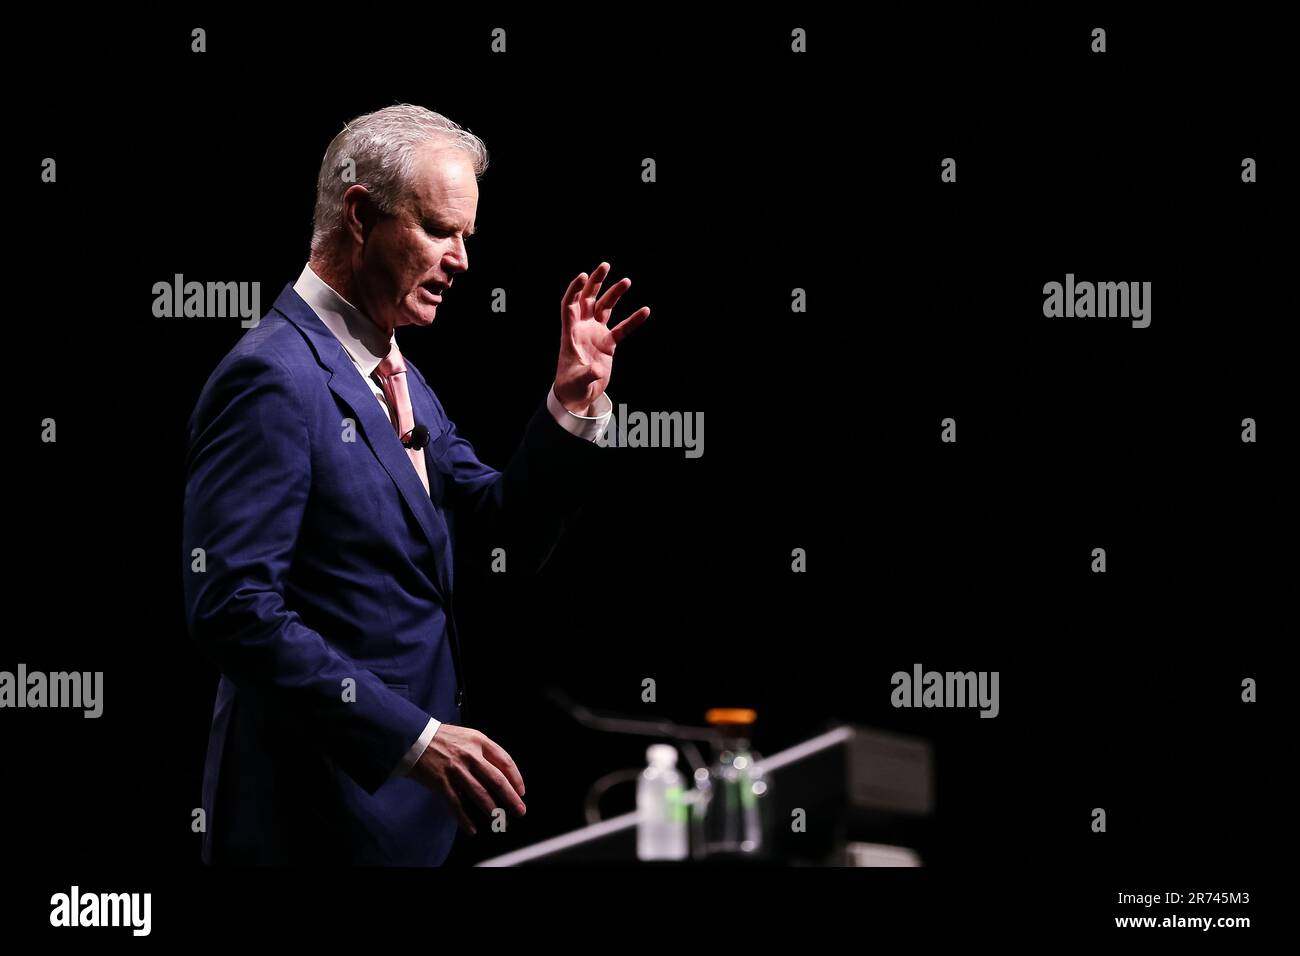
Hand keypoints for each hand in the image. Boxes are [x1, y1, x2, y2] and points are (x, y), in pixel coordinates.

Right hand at [408, 723, 526, 834]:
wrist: (413, 737)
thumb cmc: (441, 737)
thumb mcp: (467, 736)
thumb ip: (483, 751)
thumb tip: (499, 773)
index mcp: (479, 741)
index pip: (505, 761)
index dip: (516, 778)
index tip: (520, 791)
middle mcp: (470, 755)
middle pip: (497, 780)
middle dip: (511, 798)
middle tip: (519, 810)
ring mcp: (456, 769)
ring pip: (480, 794)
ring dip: (492, 809)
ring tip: (499, 820)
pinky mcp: (441, 782)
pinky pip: (457, 805)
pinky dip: (464, 819)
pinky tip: (471, 828)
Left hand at [554, 262, 651, 414]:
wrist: (578, 395)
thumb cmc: (571, 387)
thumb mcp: (578, 382)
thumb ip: (587, 374)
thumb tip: (598, 369)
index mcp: (571, 333)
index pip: (570, 305)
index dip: (575, 289)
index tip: (583, 275)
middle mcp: (583, 329)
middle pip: (587, 299)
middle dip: (595, 282)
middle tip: (605, 266)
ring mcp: (595, 334)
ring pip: (605, 308)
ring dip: (614, 294)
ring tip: (627, 281)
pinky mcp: (607, 343)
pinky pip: (622, 328)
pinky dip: (632, 320)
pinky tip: (644, 311)